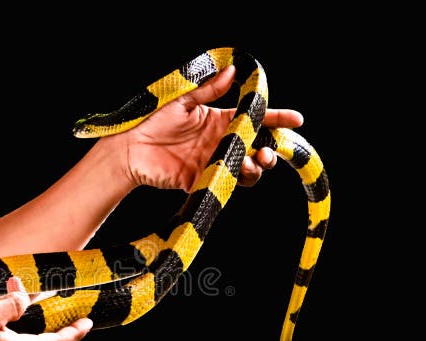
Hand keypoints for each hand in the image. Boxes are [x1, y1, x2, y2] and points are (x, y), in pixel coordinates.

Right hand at [0, 277, 91, 340]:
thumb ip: (12, 304)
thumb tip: (24, 301)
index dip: (75, 331)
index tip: (87, 322)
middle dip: (54, 322)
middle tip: (65, 310)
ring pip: (24, 339)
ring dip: (21, 314)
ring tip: (12, 287)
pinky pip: (6, 340)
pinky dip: (3, 322)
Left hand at [108, 64, 303, 190]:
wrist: (129, 149)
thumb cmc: (152, 120)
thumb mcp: (182, 101)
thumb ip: (208, 90)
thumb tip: (232, 72)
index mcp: (219, 120)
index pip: (254, 119)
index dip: (276, 119)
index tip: (296, 119)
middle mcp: (220, 142)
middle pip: (256, 148)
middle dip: (270, 151)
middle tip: (268, 152)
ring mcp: (213, 162)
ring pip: (246, 169)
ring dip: (256, 168)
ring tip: (252, 162)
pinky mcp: (202, 181)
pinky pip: (226, 183)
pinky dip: (236, 180)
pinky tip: (236, 172)